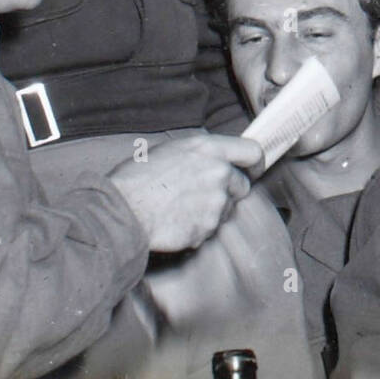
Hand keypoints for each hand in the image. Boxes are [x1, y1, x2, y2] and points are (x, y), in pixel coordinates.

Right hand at [108, 132, 260, 252]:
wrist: (125, 208)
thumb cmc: (139, 177)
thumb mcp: (170, 149)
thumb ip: (200, 154)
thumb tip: (212, 159)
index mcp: (209, 149)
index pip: (252, 152)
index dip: (254, 162)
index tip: (252, 169)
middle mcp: (219, 174)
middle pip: (242, 185)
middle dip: (229, 190)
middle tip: (203, 192)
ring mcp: (216, 204)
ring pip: (227, 209)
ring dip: (212, 210)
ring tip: (182, 207)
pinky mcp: (208, 228)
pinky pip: (210, 228)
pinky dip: (198, 226)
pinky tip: (177, 220)